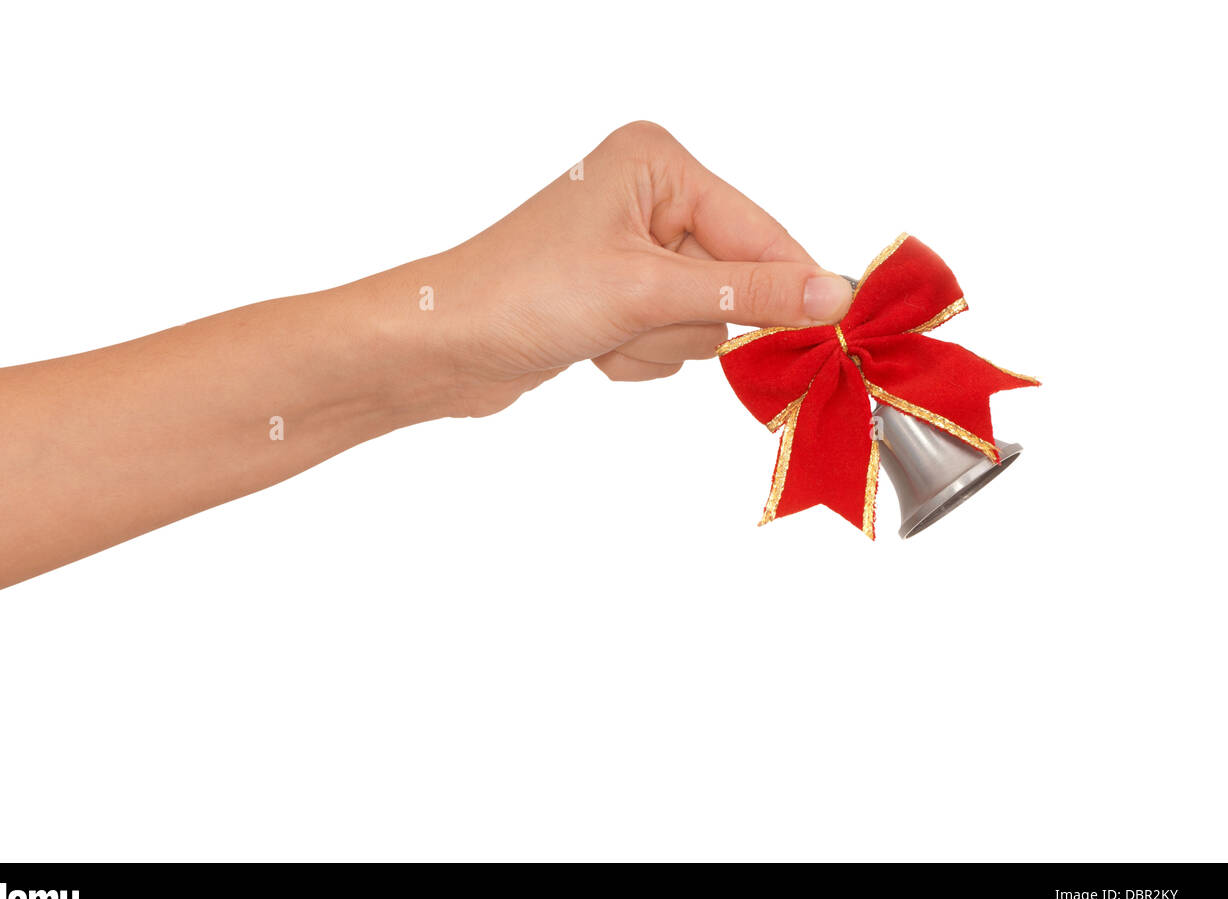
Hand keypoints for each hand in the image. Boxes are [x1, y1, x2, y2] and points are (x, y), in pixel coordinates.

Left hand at [417, 121, 853, 416]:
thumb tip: (833, 293)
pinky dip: (635, 356)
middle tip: (637, 321)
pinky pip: (668, 340)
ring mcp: (634, 249)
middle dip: (684, 317)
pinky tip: (590, 347)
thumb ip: (745, 292)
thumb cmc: (522, 294)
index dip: (789, 285)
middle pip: (733, 280)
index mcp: (657, 163)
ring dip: (655, 343)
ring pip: (702, 320)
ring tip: (600, 332)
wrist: (442, 348)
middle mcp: (649, 196)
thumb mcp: (644, 290)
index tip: (836, 328)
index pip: (758, 230)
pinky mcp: (619, 297)